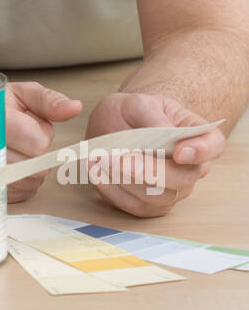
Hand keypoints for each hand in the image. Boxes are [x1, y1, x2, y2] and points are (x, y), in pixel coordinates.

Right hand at [0, 39, 82, 201]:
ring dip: (29, 169)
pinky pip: (18, 193)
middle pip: (32, 167)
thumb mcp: (24, 94)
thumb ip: (49, 101)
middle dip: (34, 154)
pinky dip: (21, 182)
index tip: (28, 124)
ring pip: (26, 182)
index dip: (40, 136)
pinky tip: (12, 164)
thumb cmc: (0, 106)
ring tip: (15, 151)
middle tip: (21, 139)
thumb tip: (74, 108)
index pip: (37, 144)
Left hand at [81, 92, 225, 216]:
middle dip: (152, 171)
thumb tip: (163, 133)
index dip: (201, 152)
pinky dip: (112, 190)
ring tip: (100, 160)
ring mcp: (170, 189)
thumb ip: (152, 116)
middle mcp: (189, 168)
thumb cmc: (133, 113)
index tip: (180, 152)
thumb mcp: (138, 103)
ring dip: (127, 181)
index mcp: (197, 137)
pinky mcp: (146, 204)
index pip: (213, 145)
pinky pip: (134, 206)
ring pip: (158, 198)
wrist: (114, 126)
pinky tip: (96, 170)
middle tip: (123, 159)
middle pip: (184, 179)